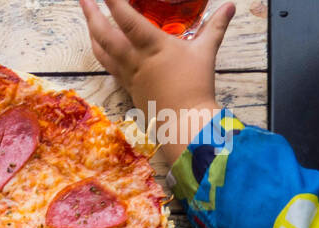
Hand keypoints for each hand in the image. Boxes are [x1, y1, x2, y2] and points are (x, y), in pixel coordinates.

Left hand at [80, 0, 235, 164]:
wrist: (184, 123)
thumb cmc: (195, 88)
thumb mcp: (206, 52)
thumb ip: (216, 27)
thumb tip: (231, 7)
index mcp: (153, 47)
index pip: (128, 19)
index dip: (115, 2)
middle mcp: (135, 60)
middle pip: (105, 36)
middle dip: (91, 15)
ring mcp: (129, 75)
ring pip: (102, 52)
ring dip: (91, 32)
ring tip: (87, 16)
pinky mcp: (128, 87)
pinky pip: (108, 66)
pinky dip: (101, 51)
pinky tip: (100, 44)